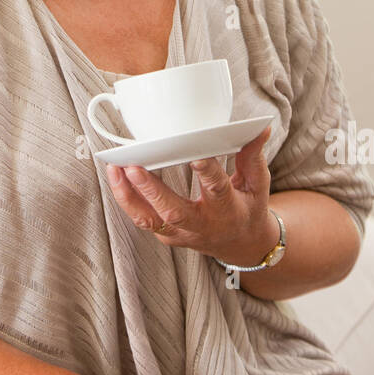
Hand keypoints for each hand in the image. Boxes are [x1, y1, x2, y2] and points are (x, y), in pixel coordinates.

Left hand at [106, 124, 273, 266]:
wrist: (241, 245)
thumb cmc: (247, 208)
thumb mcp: (257, 185)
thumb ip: (252, 156)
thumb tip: (259, 129)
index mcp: (228, 210)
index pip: (217, 190)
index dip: (206, 173)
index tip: (195, 155)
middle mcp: (203, 225)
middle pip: (173, 211)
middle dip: (152, 189)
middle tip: (134, 166)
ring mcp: (181, 233)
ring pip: (150, 219)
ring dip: (129, 194)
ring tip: (115, 167)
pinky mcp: (166, 235)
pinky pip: (143, 219)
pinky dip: (126, 199)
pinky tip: (116, 176)